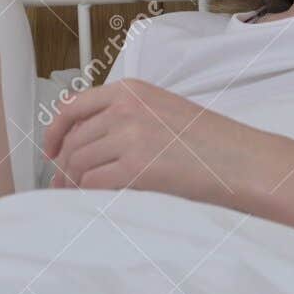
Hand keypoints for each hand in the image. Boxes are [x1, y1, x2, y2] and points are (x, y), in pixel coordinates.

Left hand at [42, 79, 265, 203]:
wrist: (243, 160)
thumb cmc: (211, 142)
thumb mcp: (162, 110)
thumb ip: (126, 116)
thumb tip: (89, 141)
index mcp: (131, 90)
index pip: (73, 106)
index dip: (54, 131)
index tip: (50, 149)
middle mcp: (125, 108)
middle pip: (73, 140)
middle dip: (62, 166)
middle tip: (60, 185)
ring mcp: (130, 136)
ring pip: (78, 163)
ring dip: (72, 184)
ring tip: (75, 197)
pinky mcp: (136, 168)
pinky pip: (93, 184)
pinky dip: (86, 196)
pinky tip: (91, 203)